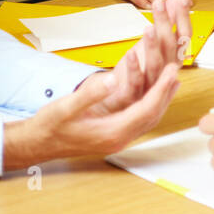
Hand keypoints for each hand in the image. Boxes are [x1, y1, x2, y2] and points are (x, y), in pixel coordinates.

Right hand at [3, 0, 189, 169]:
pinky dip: (149, 101)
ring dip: (161, 97)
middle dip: (166, 92)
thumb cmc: (49, 127)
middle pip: (152, 114)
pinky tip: (152, 89)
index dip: (161, 88)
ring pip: (148, 117)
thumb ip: (90, 94)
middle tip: (177, 69)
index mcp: (111, 133)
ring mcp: (117, 137)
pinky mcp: (114, 132)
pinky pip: (139, 116)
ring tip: (172, 77)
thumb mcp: (66, 107)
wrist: (36, 145)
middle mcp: (119, 138)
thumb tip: (111, 79)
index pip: (145, 109)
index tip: (172, 70)